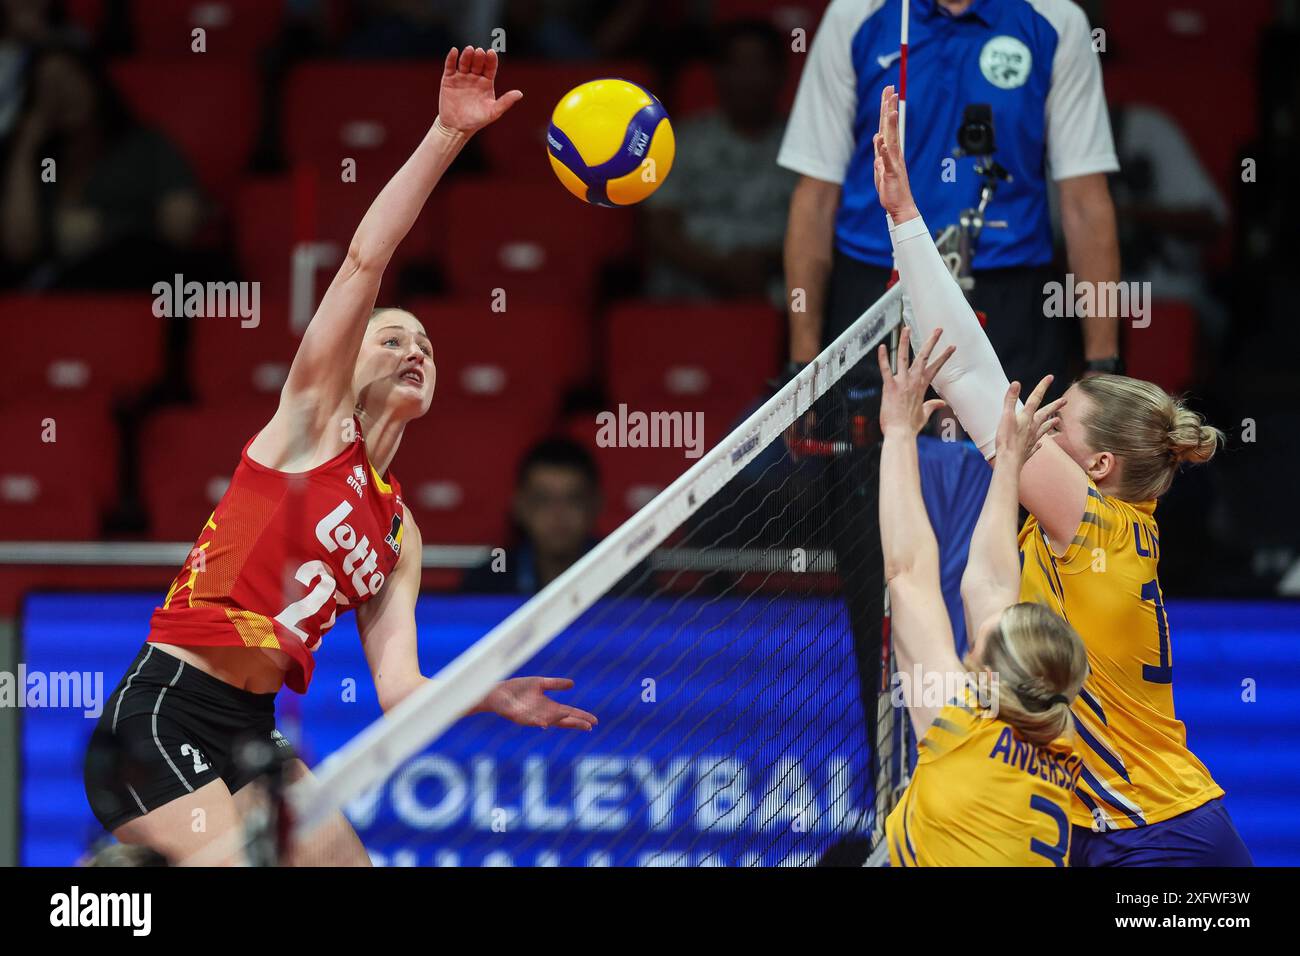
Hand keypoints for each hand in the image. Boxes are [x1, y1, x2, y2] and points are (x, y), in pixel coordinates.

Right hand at [437, 47, 521, 134]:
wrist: (457, 127)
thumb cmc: (477, 120)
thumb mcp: (493, 112)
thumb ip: (506, 102)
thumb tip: (520, 93)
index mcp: (486, 82)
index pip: (490, 67)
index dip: (491, 60)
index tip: (491, 53)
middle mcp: (474, 77)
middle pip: (477, 63)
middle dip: (479, 57)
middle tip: (480, 52)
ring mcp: (461, 77)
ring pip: (464, 63)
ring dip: (467, 56)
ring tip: (469, 50)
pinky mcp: (449, 79)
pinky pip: (450, 66)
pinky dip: (451, 58)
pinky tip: (454, 51)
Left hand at [483, 677, 597, 730]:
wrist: (498, 692)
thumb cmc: (518, 688)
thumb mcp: (540, 683)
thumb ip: (555, 684)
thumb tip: (573, 684)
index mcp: (549, 707)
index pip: (569, 713)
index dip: (581, 717)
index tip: (594, 721)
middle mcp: (543, 714)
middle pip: (563, 720)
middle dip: (575, 723)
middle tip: (589, 726)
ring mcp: (531, 717)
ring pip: (548, 721)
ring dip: (560, 721)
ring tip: (574, 722)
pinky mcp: (519, 716)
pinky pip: (530, 720)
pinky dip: (538, 722)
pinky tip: (545, 723)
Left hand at [872, 85, 918, 222]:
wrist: (899, 206)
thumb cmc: (891, 188)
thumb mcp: (880, 167)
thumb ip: (879, 152)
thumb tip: (877, 137)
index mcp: (890, 151)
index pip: (887, 126)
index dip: (887, 109)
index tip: (889, 92)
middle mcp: (894, 153)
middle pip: (890, 127)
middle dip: (890, 108)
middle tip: (891, 90)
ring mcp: (893, 162)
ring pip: (891, 140)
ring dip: (891, 125)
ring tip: (891, 110)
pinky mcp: (891, 174)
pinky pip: (887, 161)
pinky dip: (884, 152)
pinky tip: (882, 141)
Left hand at [877, 326, 953, 436]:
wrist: (900, 434)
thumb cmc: (910, 427)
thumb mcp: (924, 414)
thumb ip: (932, 406)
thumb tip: (942, 403)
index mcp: (922, 387)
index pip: (935, 367)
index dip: (944, 357)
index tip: (952, 347)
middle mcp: (913, 382)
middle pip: (923, 357)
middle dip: (931, 342)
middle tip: (938, 329)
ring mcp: (902, 383)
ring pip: (903, 357)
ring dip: (904, 342)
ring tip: (906, 328)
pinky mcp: (889, 387)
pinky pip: (885, 369)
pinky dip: (882, 358)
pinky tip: (881, 346)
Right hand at [994, 375, 1064, 466]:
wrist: (1009, 461)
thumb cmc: (1006, 439)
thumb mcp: (1006, 416)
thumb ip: (1010, 399)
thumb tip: (1016, 383)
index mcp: (1027, 417)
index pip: (1035, 398)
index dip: (1042, 387)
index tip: (1050, 377)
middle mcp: (1033, 427)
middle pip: (1045, 414)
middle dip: (1054, 406)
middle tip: (1064, 401)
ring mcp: (1032, 439)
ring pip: (1044, 429)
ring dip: (1051, 423)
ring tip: (1057, 421)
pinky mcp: (1028, 450)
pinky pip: (1036, 445)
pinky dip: (1039, 443)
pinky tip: (1041, 444)